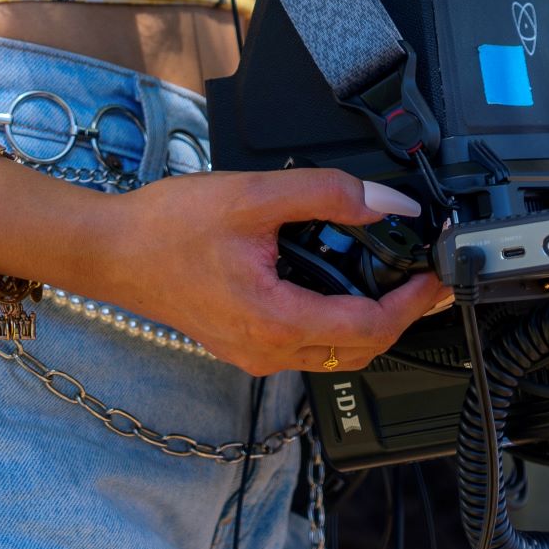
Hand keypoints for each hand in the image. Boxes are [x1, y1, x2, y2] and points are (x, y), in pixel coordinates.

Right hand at [97, 167, 451, 376]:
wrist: (111, 251)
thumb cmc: (167, 228)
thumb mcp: (255, 195)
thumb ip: (327, 194)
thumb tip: (386, 202)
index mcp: (277, 323)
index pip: (371, 329)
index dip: (414, 303)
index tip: (437, 276)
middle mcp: (269, 352)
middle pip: (359, 350)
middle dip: (400, 316)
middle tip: (425, 278)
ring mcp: (254, 353)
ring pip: (334, 352)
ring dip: (368, 321)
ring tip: (387, 275)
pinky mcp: (242, 343)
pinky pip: (305, 344)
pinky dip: (333, 319)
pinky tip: (333, 281)